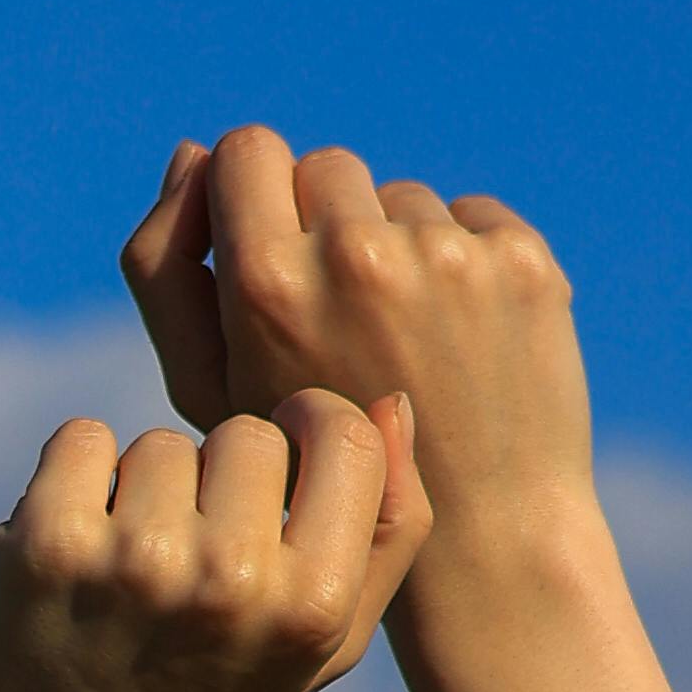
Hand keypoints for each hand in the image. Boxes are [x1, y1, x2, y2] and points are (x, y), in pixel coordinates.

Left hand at [0, 389, 426, 691]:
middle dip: (219, 478)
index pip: (345, 438)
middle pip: (249, 434)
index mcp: (313, 608)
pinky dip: (74, 479)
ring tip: (128, 574)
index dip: (313, 426)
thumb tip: (392, 404)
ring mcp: (138, 559)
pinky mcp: (51, 540)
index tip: (284, 455)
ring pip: (162, 442)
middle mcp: (232, 582)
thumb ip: (386, 533)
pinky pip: (84, 438)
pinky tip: (74, 553)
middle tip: (189, 560)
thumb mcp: (320, 646)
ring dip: (143, 491)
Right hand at [124, 127, 599, 551]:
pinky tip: (460, 342)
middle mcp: (357, 254)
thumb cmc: (319, 473)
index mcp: (269, 283)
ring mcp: (448, 256)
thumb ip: (169, 271)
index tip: (269, 245)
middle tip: (342, 322)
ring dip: (395, 249)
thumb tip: (193, 154)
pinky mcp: (521, 263)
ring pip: (400, 197)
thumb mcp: (211, 391)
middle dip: (325, 222)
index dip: (252, 191)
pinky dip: (464, 263)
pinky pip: (472, 216)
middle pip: (325, 166)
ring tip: (404, 348)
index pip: (245, 149)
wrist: (479, 541)